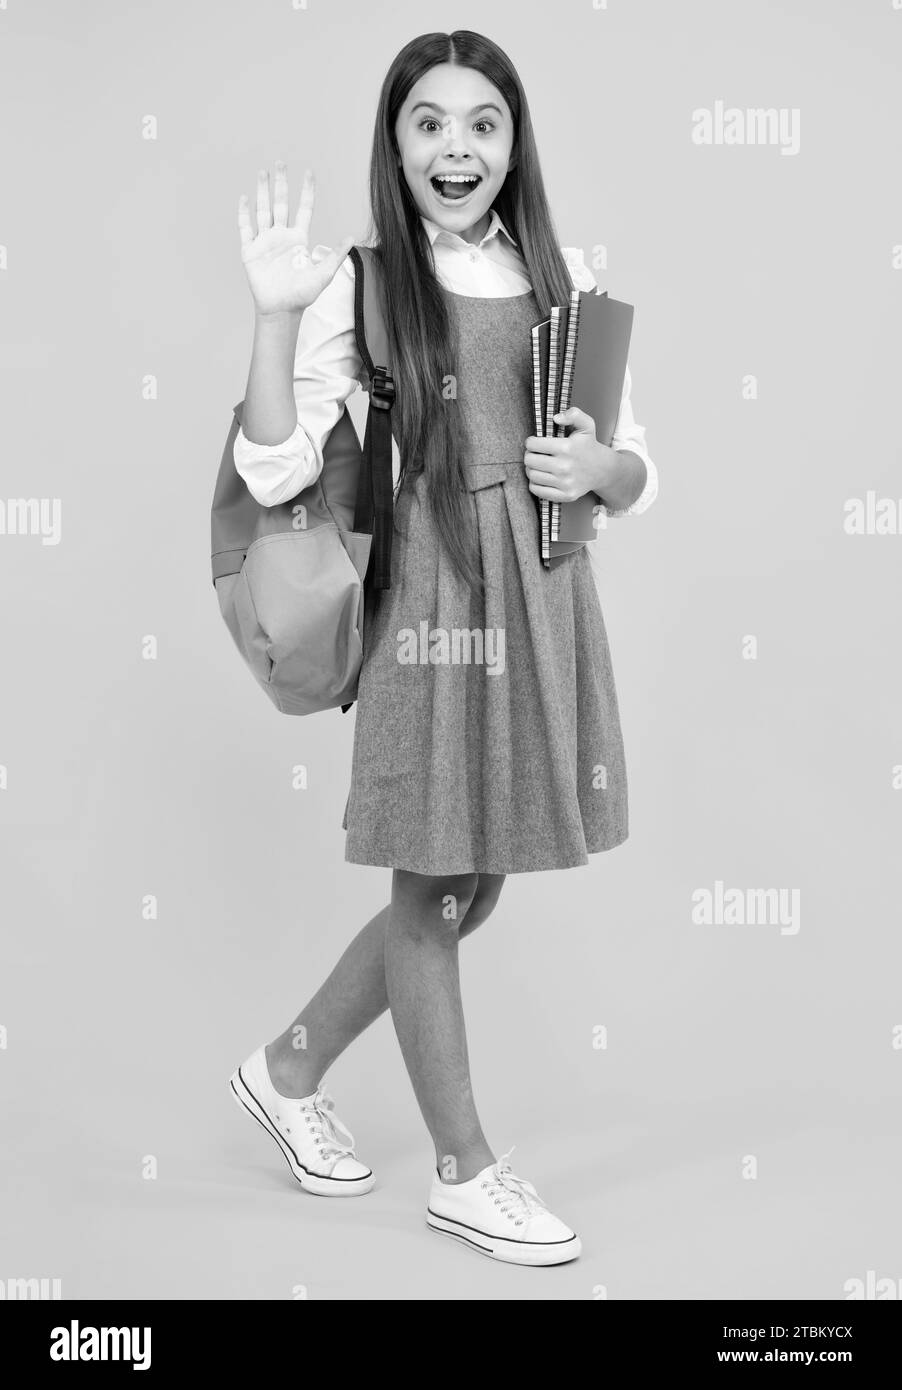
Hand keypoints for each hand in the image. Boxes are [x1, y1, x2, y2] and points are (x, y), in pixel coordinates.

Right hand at [237, 163, 353, 317]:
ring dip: (263, 191)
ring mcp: (265, 242)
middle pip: (281, 203)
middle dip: (281, 184)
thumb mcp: (323, 274)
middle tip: (281, 163)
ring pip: (263, 210)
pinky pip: (246, 228)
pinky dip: (244, 213)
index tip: (309, 173)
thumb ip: (335, 255)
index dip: (306, 191)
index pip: (303, 208)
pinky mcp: (250, 250)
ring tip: (263, 172)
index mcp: (298, 239)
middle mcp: (281, 236)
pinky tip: (245, 198)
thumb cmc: (302, 295)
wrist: (281, 309)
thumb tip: (351, 237)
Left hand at [523, 406, 617, 502]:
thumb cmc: (589, 446)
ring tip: (539, 465)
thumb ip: (573, 414)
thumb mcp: (586, 425)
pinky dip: (535, 483)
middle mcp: (565, 467)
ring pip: (532, 475)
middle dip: (529, 455)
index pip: (532, 444)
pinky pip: (537, 490)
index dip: (531, 442)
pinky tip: (542, 477)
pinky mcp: (565, 495)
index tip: (535, 442)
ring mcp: (565, 483)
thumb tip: (556, 418)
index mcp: (567, 448)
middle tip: (536, 454)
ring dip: (531, 469)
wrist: (603, 469)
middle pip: (529, 460)